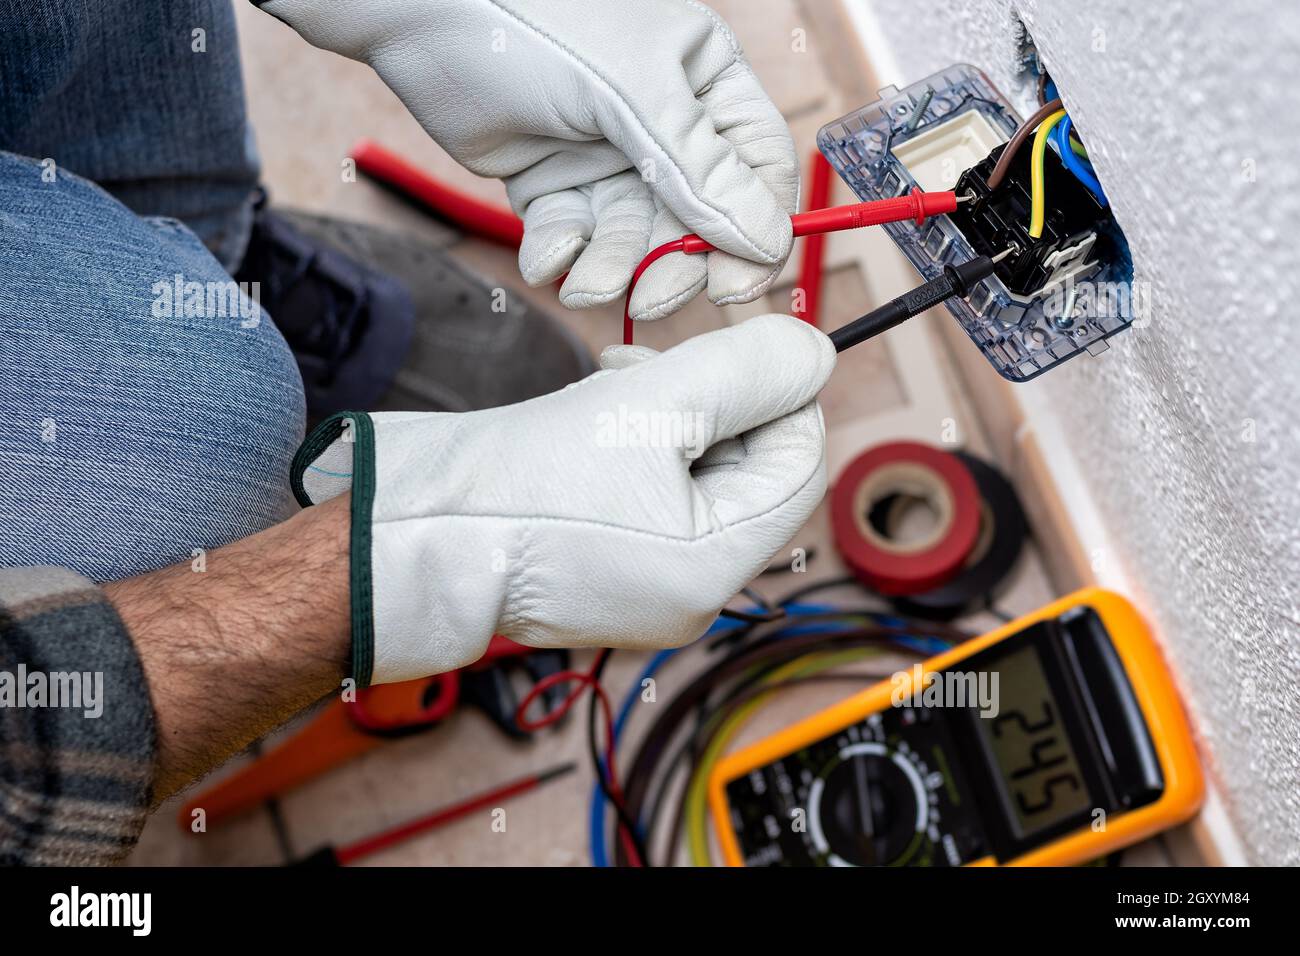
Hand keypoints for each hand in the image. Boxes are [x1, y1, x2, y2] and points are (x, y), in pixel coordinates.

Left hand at [262, 0, 798, 319]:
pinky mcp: (555, 181)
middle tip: (650, 300)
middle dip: (671, 263)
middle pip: (695, 220)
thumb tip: (769, 243)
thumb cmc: (538, 24)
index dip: (754, 233)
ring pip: (631, 236)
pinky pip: (575, 235)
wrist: (421, 13)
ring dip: (611, 268)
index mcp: (706, 81)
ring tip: (583, 284)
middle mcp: (665, 122)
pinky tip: (546, 256)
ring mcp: (608, 153)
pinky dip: (562, 253)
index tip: (735, 286)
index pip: (757, 170)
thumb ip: (701, 171)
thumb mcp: (633, 93)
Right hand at [293, 314, 834, 684]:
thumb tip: (818, 352)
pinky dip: (639, 448)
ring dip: (670, 414)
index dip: (779, 393)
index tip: (728, 344)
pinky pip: (656, 498)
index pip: (798, 465)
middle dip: (713, 402)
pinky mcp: (609, 573)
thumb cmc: (522, 480)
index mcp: (716, 569)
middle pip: (751, 471)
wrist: (411, 536)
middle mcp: (694, 594)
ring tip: (612, 385)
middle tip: (652, 366)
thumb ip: (747, 370)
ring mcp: (650, 589)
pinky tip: (593, 417)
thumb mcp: (650, 404)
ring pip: (700, 476)